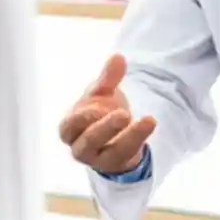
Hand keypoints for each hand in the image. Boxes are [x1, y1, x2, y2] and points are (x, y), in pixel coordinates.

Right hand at [58, 54, 156, 174]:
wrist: (111, 134)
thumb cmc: (97, 112)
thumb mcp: (100, 93)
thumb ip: (107, 78)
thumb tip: (118, 56)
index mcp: (69, 129)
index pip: (70, 126)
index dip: (82, 117)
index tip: (98, 104)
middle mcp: (81, 147)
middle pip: (90, 141)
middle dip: (107, 128)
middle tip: (124, 114)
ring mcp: (101, 159)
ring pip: (114, 152)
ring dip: (131, 137)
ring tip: (148, 120)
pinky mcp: (120, 163)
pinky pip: (130, 154)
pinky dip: (140, 139)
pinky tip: (150, 122)